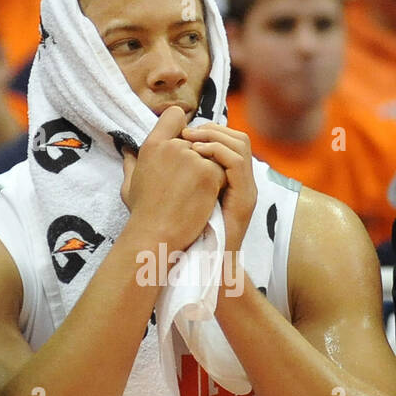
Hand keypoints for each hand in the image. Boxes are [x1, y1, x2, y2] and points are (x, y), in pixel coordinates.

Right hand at [122, 105, 224, 251]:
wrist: (156, 235)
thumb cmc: (142, 213)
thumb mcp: (129, 183)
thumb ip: (131, 163)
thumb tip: (127, 149)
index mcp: (152, 144)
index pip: (175, 116)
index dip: (182, 129)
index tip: (184, 147)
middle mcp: (172, 146)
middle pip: (198, 138)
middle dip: (198, 154)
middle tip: (190, 179)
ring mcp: (193, 158)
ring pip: (212, 154)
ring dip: (209, 169)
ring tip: (196, 192)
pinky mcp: (209, 173)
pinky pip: (223, 170)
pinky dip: (219, 183)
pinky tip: (206, 198)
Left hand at [179, 122, 255, 254]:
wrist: (208, 266)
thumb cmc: (191, 238)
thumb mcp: (181, 201)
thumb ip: (175, 180)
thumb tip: (149, 158)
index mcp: (231, 180)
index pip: (229, 141)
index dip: (208, 131)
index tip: (183, 132)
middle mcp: (243, 182)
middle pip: (238, 137)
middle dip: (211, 129)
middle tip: (186, 133)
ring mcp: (247, 189)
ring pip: (241, 144)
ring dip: (214, 136)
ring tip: (189, 140)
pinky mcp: (245, 198)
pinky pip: (236, 163)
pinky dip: (217, 152)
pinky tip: (196, 154)